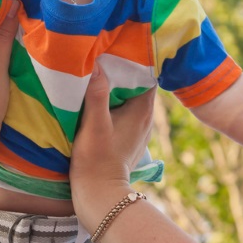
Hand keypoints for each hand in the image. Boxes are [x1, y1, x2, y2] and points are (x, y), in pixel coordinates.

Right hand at [70, 64, 154, 230]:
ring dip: (116, 85)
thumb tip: (96, 64)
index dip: (135, 58)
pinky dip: (113, 101)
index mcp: (143, 110)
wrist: (98, 196)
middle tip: (103, 52)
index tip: (118, 45)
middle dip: (122, 69)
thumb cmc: (96, 161)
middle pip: (138, 83)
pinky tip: (96, 97)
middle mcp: (145, 118)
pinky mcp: (127, 138)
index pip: (147, 74)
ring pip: (130, 97)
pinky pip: (123, 110)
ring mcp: (138, 129)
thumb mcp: (94, 125)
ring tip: (98, 70)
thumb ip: (96, 95)